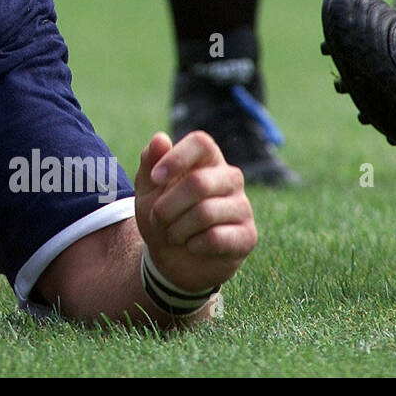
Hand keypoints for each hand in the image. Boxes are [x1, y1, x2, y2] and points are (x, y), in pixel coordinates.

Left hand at [133, 131, 256, 295]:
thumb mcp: (148, 188)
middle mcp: (230, 178)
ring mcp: (242, 207)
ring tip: (175, 234)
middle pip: (198, 183)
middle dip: (166, 207)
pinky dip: (193, 245)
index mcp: (207, 160)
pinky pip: (216, 238)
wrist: (172, 257)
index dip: (176, 158)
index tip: (155, 178)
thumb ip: (151, 161)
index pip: (201, 142)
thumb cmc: (162, 214)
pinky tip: (193, 245)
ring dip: (177, 229)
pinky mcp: (248, 236)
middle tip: (158, 219)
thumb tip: (161, 138)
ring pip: (205, 213)